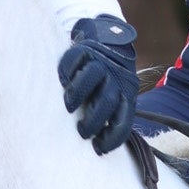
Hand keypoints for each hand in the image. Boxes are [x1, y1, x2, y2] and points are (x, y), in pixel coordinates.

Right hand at [57, 15, 138, 155]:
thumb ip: (112, 114)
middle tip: (82, 132)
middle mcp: (116, 77)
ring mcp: (100, 62)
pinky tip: (62, 82)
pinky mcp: (84, 50)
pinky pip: (74, 60)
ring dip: (78, 94)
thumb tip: (99, 145)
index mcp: (126, 92)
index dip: (112, 137)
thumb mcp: (117, 96)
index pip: (124, 118)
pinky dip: (66, 72)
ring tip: (69, 106)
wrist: (108, 41)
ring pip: (92, 77)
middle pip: (107, 101)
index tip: (99, 148)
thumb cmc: (108, 80)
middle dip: (94, 121)